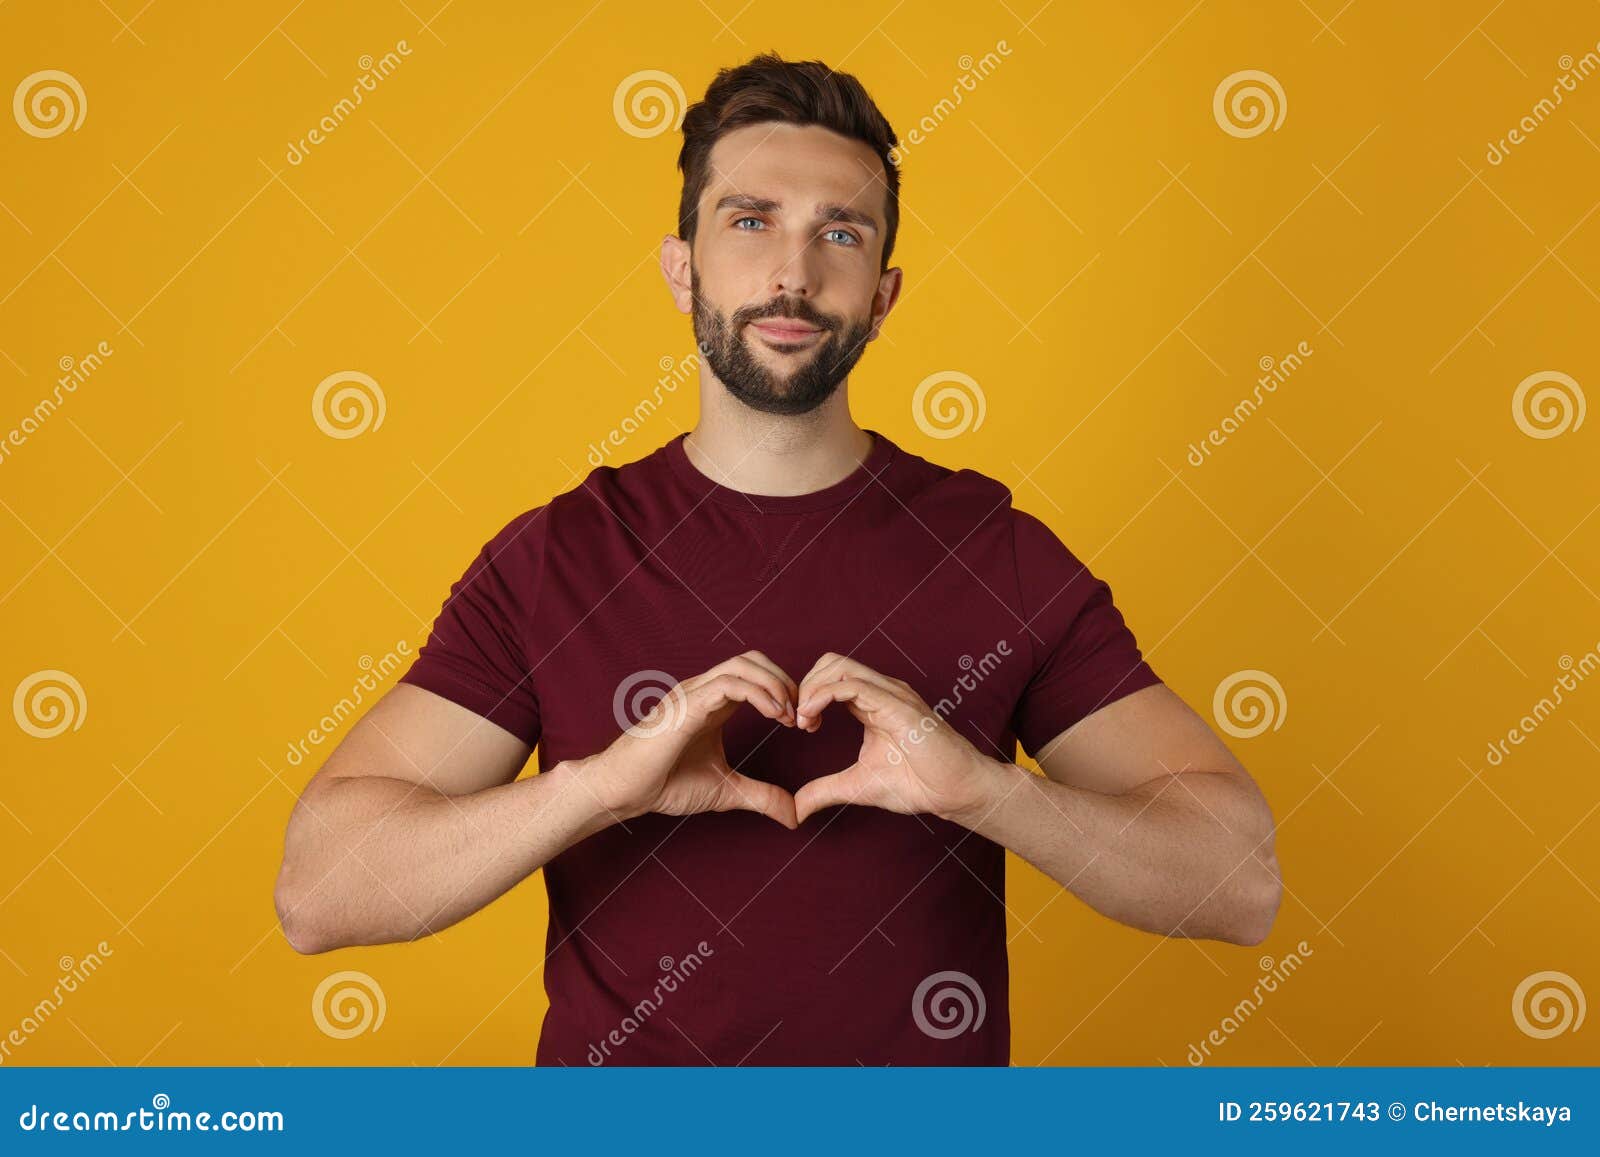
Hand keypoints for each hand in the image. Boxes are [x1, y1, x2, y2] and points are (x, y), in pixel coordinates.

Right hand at [578, 651, 799, 828]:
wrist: (622, 791)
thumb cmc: (664, 784)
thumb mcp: (725, 791)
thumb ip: (760, 797)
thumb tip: (794, 815)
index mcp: (713, 702)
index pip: (755, 674)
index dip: (784, 690)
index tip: (802, 723)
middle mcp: (703, 690)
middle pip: (753, 659)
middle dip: (784, 681)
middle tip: (803, 714)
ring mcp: (693, 693)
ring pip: (743, 665)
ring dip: (775, 685)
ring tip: (791, 716)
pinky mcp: (686, 705)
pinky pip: (728, 684)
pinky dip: (759, 694)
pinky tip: (776, 716)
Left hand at [791, 653, 1009, 825]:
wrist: (955, 791)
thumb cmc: (918, 784)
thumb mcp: (857, 786)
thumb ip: (824, 791)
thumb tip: (795, 810)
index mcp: (872, 703)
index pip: (830, 678)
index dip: (807, 696)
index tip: (799, 726)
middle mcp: (881, 691)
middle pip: (830, 663)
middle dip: (804, 686)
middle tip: (798, 721)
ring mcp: (890, 694)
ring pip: (838, 667)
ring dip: (811, 689)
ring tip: (804, 721)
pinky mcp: (896, 705)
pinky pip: (852, 685)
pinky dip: (823, 696)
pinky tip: (812, 719)